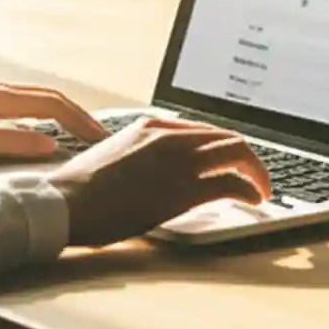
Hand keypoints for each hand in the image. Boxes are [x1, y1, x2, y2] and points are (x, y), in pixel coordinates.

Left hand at [0, 81, 106, 158]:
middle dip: (75, 113)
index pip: (52, 104)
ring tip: (72, 129)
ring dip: (57, 111)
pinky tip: (32, 126)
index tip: (99, 138)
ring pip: (31, 96)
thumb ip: (12, 144)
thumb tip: (51, 146)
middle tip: (96, 133)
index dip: (80, 121)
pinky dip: (36, 111)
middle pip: (46, 95)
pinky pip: (15, 100)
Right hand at [49, 117, 270, 246]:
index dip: (223, 147)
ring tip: (262, 188)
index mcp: (150, 125)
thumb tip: (156, 170)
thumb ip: (141, 154)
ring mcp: (177, 161)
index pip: (202, 129)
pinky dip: (249, 190)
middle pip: (226, 136)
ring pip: (237, 153)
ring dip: (257, 171)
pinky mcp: (183, 189)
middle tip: (255, 175)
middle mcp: (168, 136)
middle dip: (247, 156)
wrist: (66, 203)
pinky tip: (253, 200)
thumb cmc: (81, 188)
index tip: (230, 162)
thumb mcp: (114, 156)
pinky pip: (230, 183)